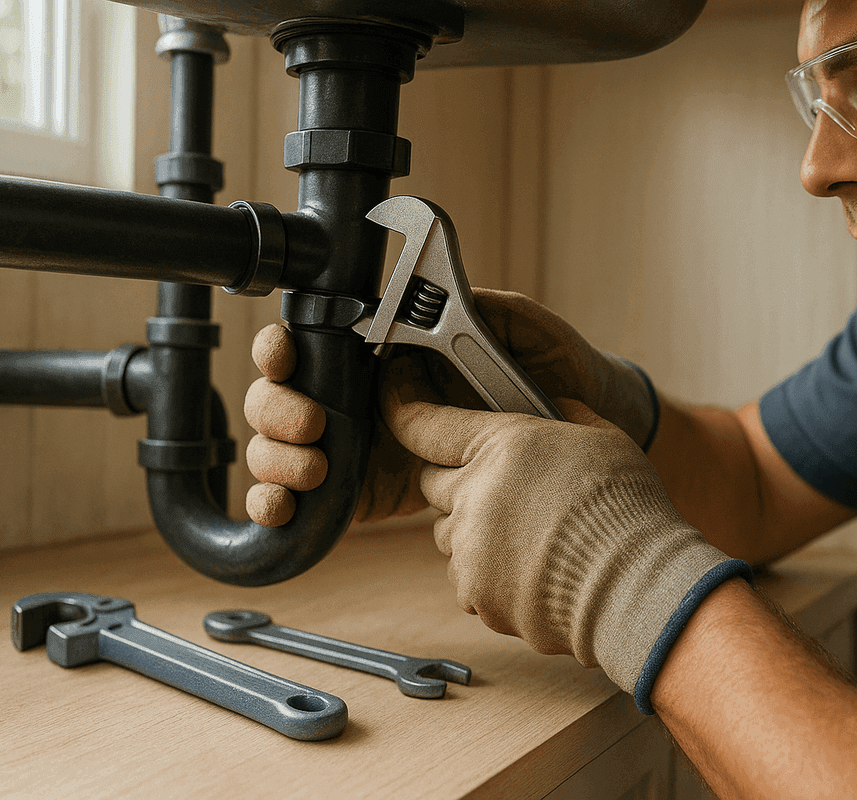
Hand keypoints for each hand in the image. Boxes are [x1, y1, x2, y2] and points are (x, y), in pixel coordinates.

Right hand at [243, 289, 659, 525]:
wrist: (579, 438)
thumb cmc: (552, 372)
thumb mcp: (526, 328)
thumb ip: (486, 308)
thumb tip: (444, 295)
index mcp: (384, 354)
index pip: (310, 344)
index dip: (281, 349)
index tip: (284, 356)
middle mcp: (360, 398)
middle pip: (281, 398)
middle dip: (278, 410)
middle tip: (312, 426)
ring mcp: (359, 448)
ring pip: (281, 451)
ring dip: (277, 460)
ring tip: (312, 471)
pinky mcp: (367, 495)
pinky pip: (310, 502)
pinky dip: (282, 506)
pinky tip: (285, 511)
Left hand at [384, 384, 747, 707]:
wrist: (637, 586)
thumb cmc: (626, 507)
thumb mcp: (602, 436)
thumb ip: (562, 415)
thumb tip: (550, 405)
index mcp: (500, 445)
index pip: (424, 423)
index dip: (402, 408)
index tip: (392, 403)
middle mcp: (473, 495)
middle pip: (431, 482)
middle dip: (454, 481)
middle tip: (498, 487)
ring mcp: (470, 549)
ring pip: (448, 534)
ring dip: (471, 530)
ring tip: (526, 536)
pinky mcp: (476, 594)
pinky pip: (466, 578)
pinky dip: (488, 574)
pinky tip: (531, 570)